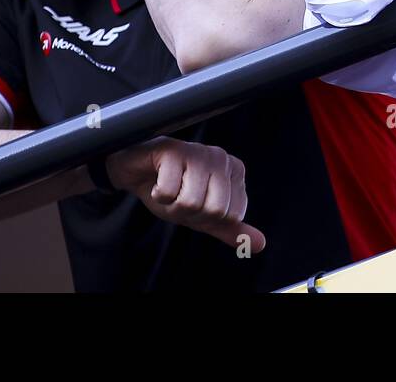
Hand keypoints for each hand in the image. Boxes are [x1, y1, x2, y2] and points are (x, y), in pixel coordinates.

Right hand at [106, 137, 265, 252]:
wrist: (135, 172)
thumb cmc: (172, 189)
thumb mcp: (203, 215)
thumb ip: (230, 229)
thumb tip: (260, 244)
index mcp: (234, 171)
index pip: (232, 215)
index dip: (206, 217)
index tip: (194, 201)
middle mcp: (221, 158)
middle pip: (213, 210)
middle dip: (189, 212)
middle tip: (178, 194)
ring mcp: (198, 151)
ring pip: (191, 201)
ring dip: (172, 204)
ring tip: (168, 187)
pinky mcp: (173, 150)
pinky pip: (168, 191)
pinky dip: (157, 193)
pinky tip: (156, 179)